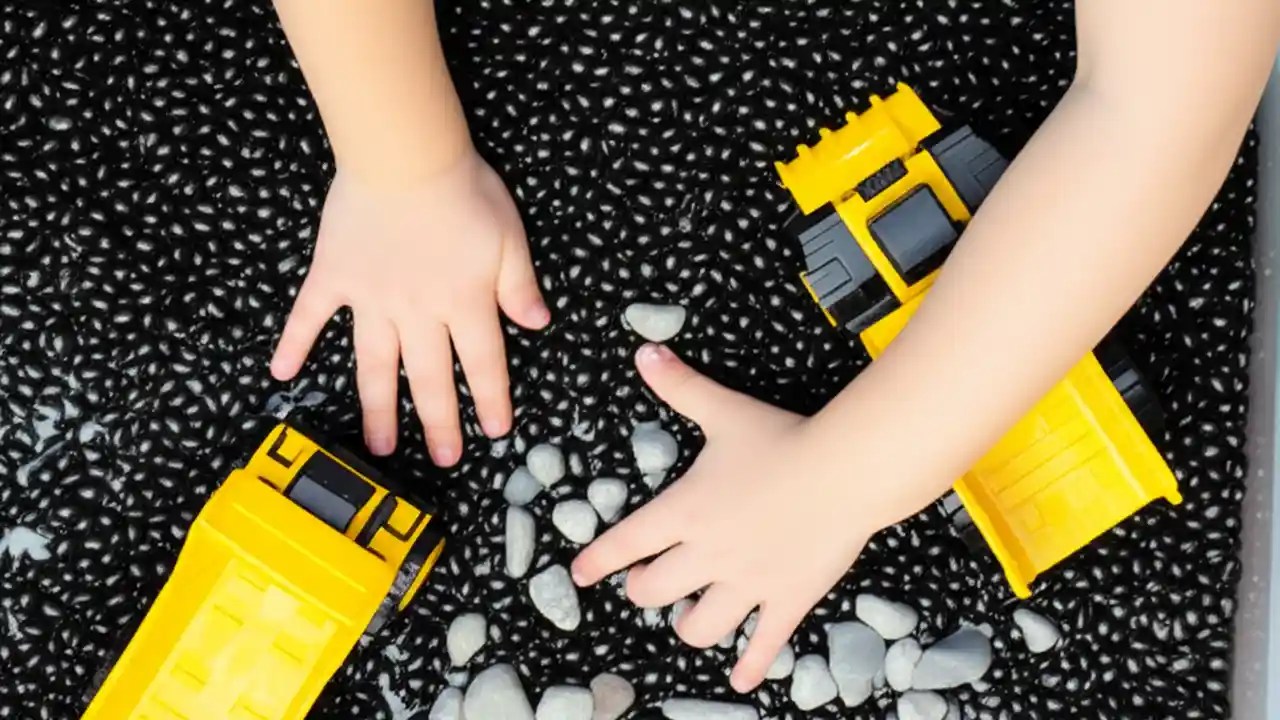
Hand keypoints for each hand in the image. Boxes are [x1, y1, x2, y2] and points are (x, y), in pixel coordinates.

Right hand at [269, 151, 548, 463]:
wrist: (405, 155)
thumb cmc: (463, 190)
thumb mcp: (510, 237)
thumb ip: (520, 285)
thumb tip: (538, 323)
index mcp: (465, 303)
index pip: (483, 364)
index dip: (490, 400)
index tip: (494, 431)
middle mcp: (418, 312)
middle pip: (430, 378)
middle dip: (439, 423)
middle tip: (445, 458)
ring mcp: (371, 298)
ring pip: (376, 365)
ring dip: (378, 409)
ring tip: (381, 445)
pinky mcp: (335, 276)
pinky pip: (310, 316)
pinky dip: (294, 344)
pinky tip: (282, 373)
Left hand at [572, 345, 883, 691]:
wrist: (844, 470)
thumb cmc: (782, 438)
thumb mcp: (723, 409)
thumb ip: (680, 385)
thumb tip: (644, 352)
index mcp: (684, 511)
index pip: (624, 543)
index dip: (598, 561)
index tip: (582, 573)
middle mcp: (707, 555)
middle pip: (653, 591)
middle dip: (644, 589)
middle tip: (647, 581)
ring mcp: (746, 583)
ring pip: (699, 626)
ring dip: (688, 624)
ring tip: (691, 615)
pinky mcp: (785, 599)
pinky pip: (762, 643)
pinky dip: (751, 664)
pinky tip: (742, 678)